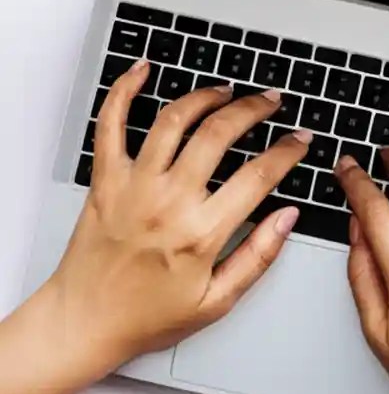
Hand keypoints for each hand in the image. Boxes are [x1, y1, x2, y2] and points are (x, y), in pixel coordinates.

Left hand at [0, 59, 311, 393]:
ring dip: (205, 96)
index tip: (300, 140)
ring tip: (226, 91)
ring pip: (173, 120)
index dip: (287, 151)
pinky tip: (142, 72)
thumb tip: (288, 217)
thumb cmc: (146, 315)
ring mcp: (133, 186)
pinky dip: (124, 92)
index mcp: (200, 233)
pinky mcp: (105, 180)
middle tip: (270, 102)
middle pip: (218, 134)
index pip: (258, 176)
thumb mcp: (217, 301)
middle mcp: (167, 202)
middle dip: (253, 109)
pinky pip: (111, 125)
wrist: (83, 322)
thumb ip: (258, 256)